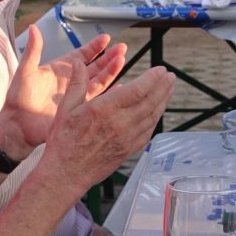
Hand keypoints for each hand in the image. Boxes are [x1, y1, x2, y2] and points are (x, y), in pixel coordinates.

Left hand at [0, 27, 129, 153]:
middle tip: (122, 48)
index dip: (94, 47)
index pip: (82, 55)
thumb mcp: (25, 71)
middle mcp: (72, 81)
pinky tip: (121, 88)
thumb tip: (34, 27)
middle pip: (95, 66)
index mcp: (61, 69)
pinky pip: (97, 100)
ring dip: (111, 72)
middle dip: (109, 57)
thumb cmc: (19, 98)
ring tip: (122, 61)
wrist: (19, 125)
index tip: (106, 38)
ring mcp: (77, 95)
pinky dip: (109, 94)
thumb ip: (33, 50)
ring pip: (99, 81)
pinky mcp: (79, 109)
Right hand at [35, 55, 174, 190]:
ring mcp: (128, 138)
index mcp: (105, 110)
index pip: (138, 90)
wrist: (68, 172)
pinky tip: (158, 110)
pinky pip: (148, 130)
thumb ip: (77, 83)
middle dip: (164, 87)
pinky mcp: (129, 149)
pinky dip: (156, 117)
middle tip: (171, 76)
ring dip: (163, 100)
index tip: (161, 70)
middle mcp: (121, 123)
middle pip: (151, 101)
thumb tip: (79, 62)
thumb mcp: (66, 108)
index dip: (153, 78)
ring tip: (169, 88)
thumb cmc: (64, 141)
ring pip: (153, 116)